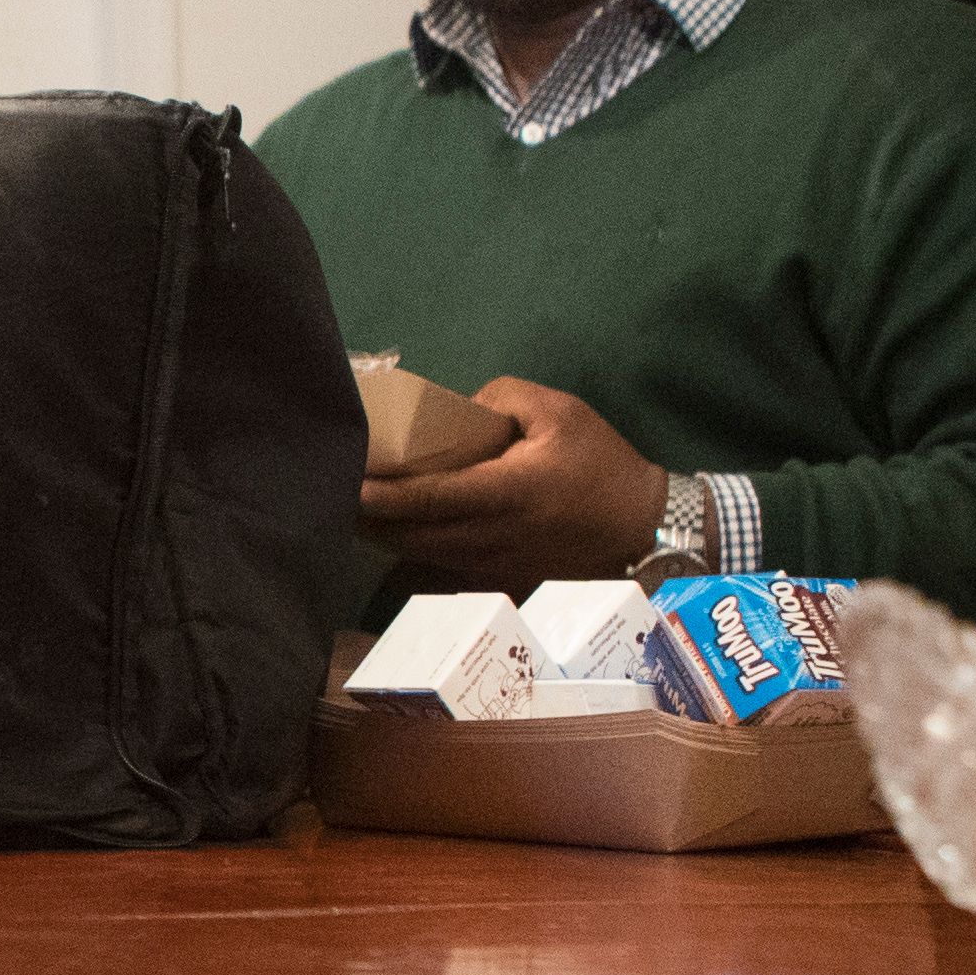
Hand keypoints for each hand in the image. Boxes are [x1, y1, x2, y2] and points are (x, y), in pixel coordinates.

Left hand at [356, 378, 670, 592]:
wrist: (640, 527)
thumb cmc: (600, 463)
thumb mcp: (559, 411)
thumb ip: (501, 400)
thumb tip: (456, 412)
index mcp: (506, 492)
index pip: (430, 497)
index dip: (384, 495)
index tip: (349, 482)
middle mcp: (492, 535)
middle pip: (411, 533)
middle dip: (369, 517)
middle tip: (335, 491)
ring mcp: (491, 562)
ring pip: (421, 552)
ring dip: (384, 534)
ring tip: (354, 508)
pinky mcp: (496, 575)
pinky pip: (440, 561)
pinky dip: (411, 544)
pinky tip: (394, 526)